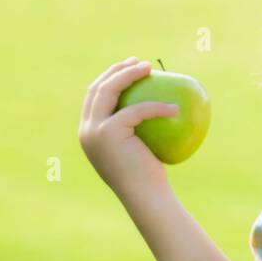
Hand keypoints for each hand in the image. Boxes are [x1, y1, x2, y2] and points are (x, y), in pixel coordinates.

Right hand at [79, 57, 177, 196]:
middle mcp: (86, 130)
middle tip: (141, 63)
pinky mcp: (109, 132)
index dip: (110, 78)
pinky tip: (175, 108)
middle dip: (117, 70)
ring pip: (109, 90)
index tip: (131, 68)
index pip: (94, 98)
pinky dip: (157, 106)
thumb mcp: (144, 150)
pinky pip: (137, 110)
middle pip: (98, 88)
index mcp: (90, 133)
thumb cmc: (149, 178)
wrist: (144, 197)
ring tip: (150, 68)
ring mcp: (94, 131)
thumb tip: (163, 106)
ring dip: (130, 74)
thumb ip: (141, 130)